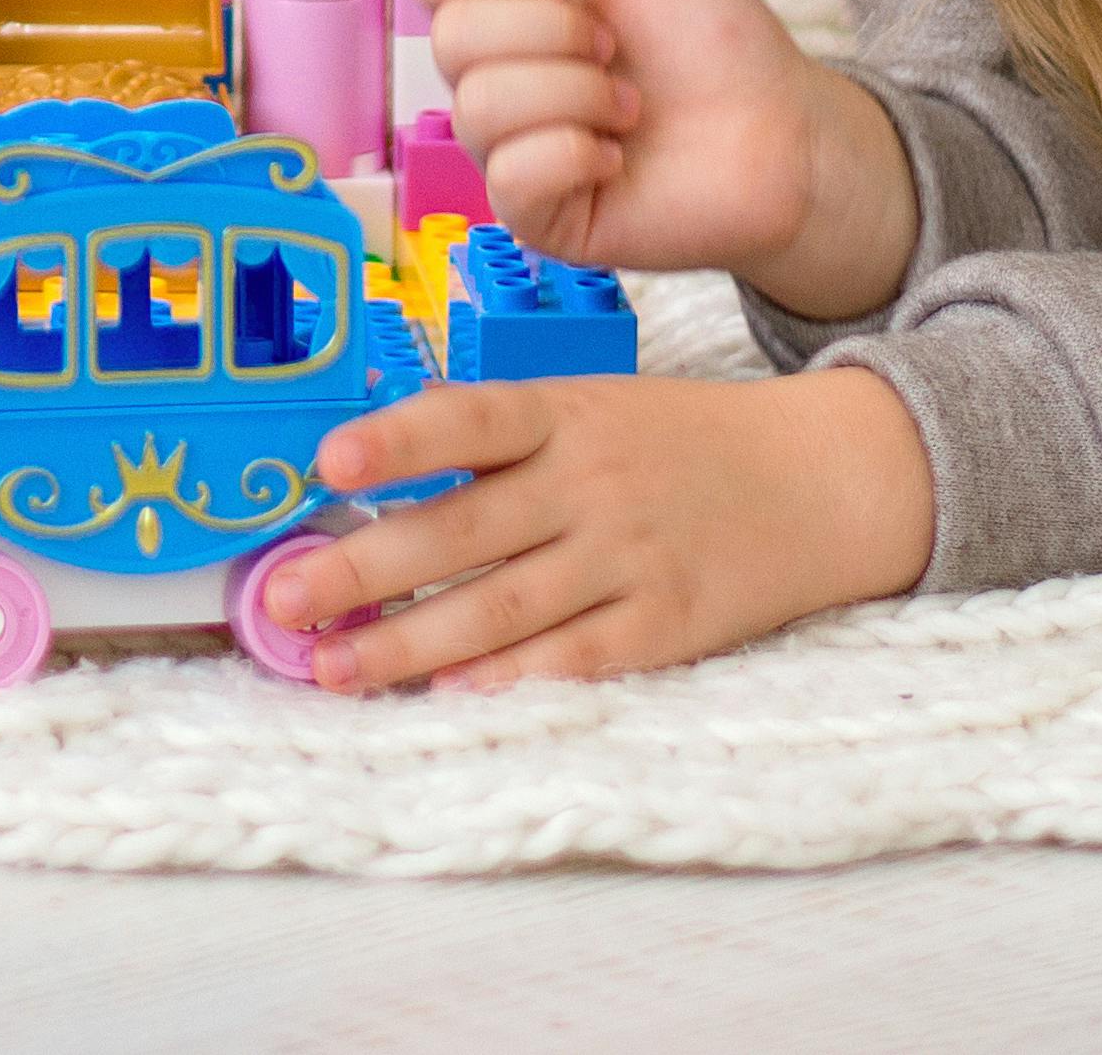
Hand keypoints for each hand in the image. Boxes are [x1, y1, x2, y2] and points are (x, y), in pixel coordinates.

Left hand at [258, 363, 936, 688]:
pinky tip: (449, 695)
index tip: (328, 463)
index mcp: (563, 412)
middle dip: (362, 570)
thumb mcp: (591, 406)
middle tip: (284, 603)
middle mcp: (589, 481)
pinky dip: (509, 679)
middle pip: (461, 531)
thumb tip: (368, 481)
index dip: (398, 439)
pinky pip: (574, 658)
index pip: (468, 419)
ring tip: (334, 669)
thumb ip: (497, 444)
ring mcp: (628, 555)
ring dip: (408, 644)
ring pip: (500, 608)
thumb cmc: (674, 440)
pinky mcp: (664, 624)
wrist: (817, 478)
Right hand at [410, 0, 909, 312]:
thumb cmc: (718, 46)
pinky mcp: (537, 215)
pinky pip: (512, 175)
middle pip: (452, 36)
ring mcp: (511, 150)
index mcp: (513, 10)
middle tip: (615, 46)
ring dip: (577, 93)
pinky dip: (575, 153)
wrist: (782, 133)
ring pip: (480, 106)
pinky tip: (617, 156)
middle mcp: (499, 78)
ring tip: (630, 105)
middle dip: (552, 29)